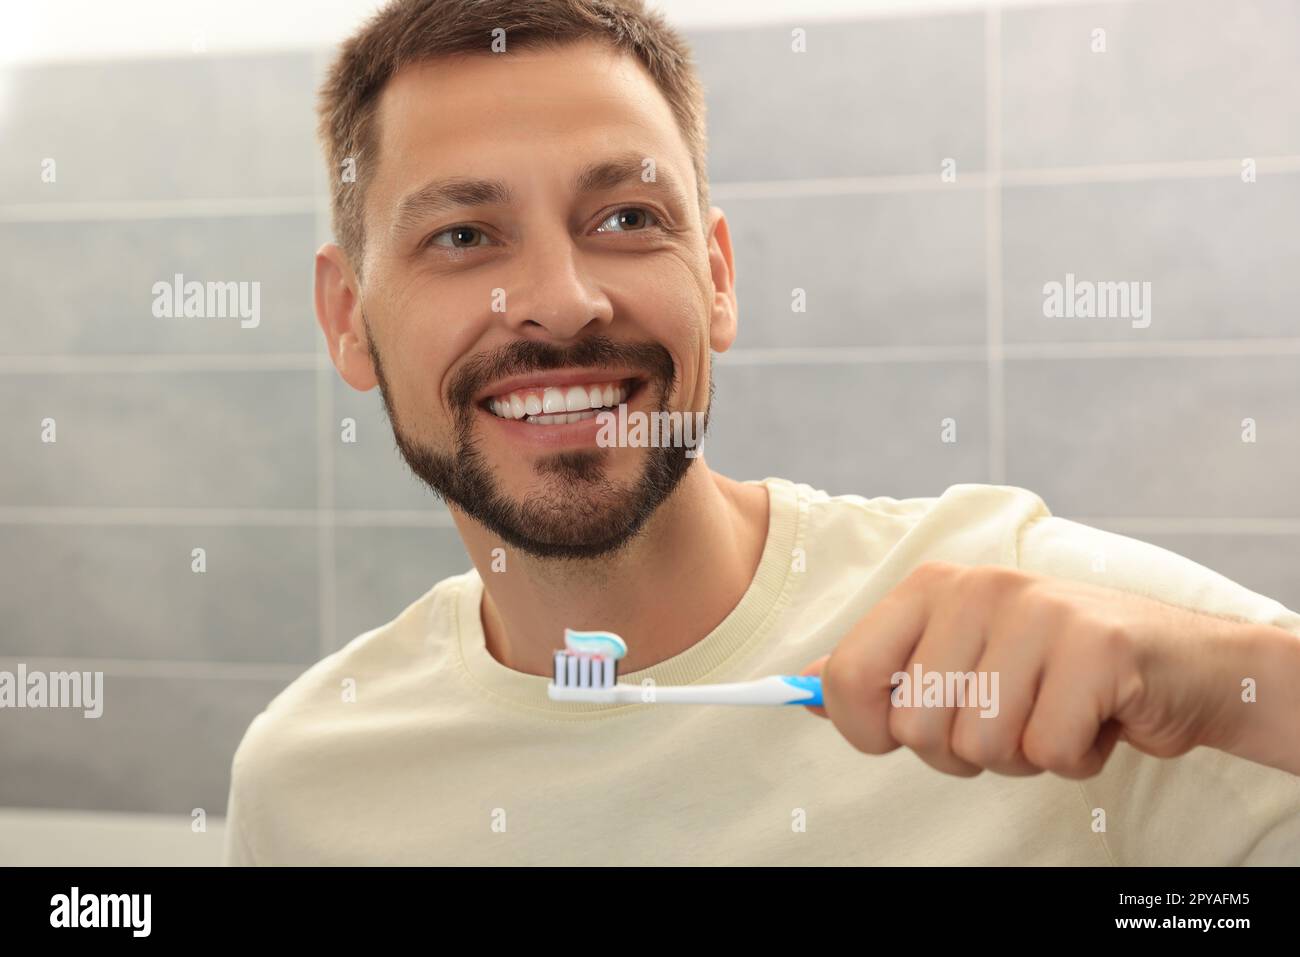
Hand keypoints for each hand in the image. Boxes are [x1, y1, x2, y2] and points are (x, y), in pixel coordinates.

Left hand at [799, 561, 1253, 778]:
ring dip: (1019, 756)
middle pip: (916, 727)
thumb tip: (800, 692)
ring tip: (1051, 713)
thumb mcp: (957, 658)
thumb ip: (883, 673)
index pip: (847, 675)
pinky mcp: (1098, 647)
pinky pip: (1049, 751)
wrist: (1180, 664)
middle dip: (959, 750)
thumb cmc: (1051, 671)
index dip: (864, 730)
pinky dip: (1073, 758)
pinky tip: (1094, 719)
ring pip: (981, 744)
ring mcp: (1038, 612)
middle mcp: (976, 588)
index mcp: (929, 589)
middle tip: (1006, 719)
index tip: (896, 736)